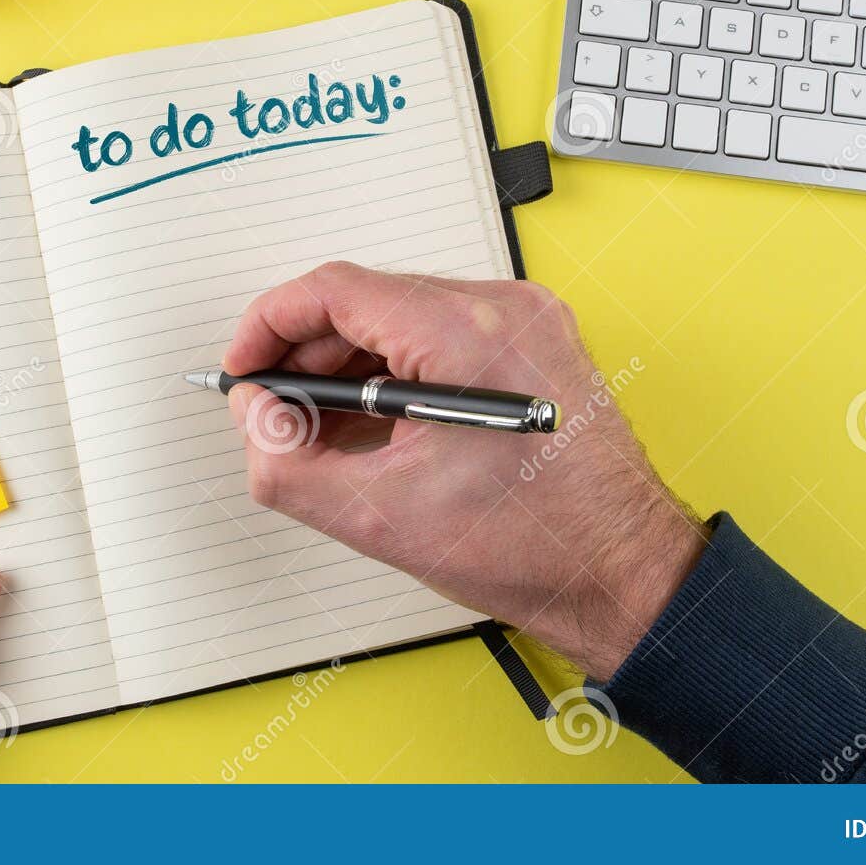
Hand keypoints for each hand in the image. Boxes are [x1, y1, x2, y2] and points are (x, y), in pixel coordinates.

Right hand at [224, 263, 705, 678]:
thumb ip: (288, 462)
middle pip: (369, 300)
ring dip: (351, 367)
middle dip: (307, 355)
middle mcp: (504, 309)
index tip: (244, 367)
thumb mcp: (379, 517)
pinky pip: (445, 338)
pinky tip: (373, 427)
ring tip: (320, 430)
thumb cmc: (534, 548)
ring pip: (405, 318)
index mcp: (466, 333)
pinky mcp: (538, 345)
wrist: (622, 574)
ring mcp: (528, 322)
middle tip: (272, 410)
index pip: (336, 289)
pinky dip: (398, 374)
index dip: (270, 325)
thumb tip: (253, 418)